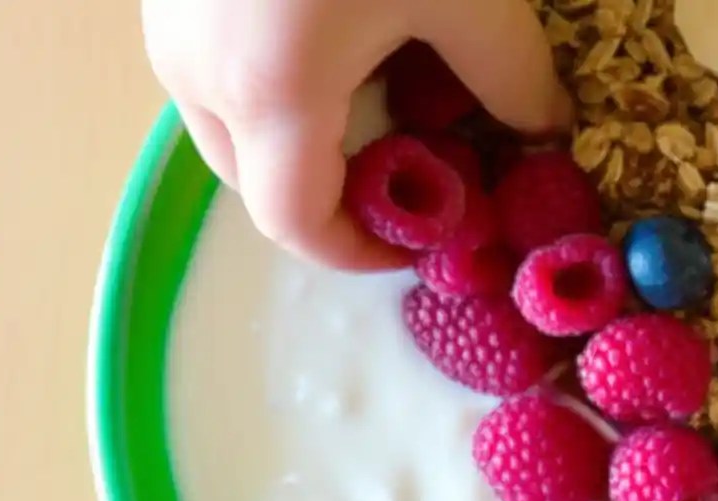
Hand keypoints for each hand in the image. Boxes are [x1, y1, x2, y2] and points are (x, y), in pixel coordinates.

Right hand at [142, 0, 570, 270]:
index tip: (423, 235)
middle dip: (342, 194)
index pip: (297, 225)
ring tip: (383, 98)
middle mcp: (198, 75)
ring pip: (236, 132)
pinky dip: (280, 90)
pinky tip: (338, 39)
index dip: (361, 252)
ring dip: (311, 141)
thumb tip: (545, 130)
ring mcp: (171, 31)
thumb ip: (512, 76)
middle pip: (263, 185)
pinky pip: (221, 76)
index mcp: (268, 93)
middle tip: (417, 167)